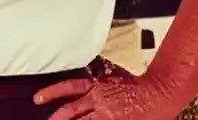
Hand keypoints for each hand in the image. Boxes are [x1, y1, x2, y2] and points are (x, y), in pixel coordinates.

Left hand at [33, 62, 184, 119]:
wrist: (160, 91)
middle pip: (69, 110)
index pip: (68, 88)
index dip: (51, 93)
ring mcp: (106, 113)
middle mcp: (98, 99)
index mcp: (96, 85)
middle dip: (55, 118)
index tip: (37, 98)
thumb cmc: (140, 88)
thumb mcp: (113, 82)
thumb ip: (96, 90)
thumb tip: (83, 97)